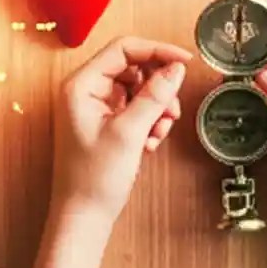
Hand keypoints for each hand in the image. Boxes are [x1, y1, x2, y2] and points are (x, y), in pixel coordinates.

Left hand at [53, 36, 191, 223]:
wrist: (84, 217)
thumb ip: (154, 96)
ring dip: (156, 108)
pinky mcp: (105, 122)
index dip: (157, 51)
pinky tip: (149, 143)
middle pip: (133, 68)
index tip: (185, 62)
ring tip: (158, 133)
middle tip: (171, 111)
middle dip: (157, 88)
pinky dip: (149, 121)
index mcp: (81, 85)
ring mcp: (95, 107)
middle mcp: (85, 90)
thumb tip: (176, 68)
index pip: (123, 49)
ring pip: (138, 89)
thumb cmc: (94, 179)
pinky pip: (135, 108)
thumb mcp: (129, 133)